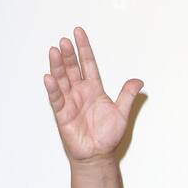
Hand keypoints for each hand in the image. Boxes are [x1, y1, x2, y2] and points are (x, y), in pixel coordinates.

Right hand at [43, 25, 142, 162]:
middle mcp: (80, 92)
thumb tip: (139, 81)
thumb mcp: (122, 113)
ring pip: (62, 80)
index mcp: (94, 89)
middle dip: (69, 54)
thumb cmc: (107, 136)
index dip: (83, 49)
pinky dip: (53, 89)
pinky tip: (49, 77)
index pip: (87, 64)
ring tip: (54, 51)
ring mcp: (70, 101)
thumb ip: (128, 95)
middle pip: (72, 68)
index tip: (78, 32)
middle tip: (65, 40)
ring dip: (57, 66)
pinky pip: (56, 99)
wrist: (98, 155)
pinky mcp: (62, 114)